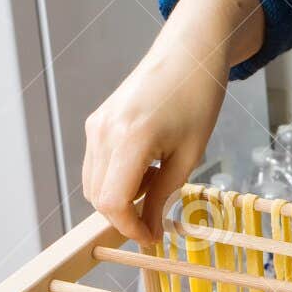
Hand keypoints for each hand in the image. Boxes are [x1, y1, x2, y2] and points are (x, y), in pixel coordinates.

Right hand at [82, 0, 263, 242]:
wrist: (189, 53)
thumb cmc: (198, 98)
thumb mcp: (189, 154)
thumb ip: (164, 195)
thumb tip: (149, 231)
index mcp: (130, 139)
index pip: (113, 203)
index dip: (130, 228)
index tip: (151, 238)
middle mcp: (103, 132)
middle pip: (98, 198)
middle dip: (125, 216)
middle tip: (157, 219)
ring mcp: (96, 126)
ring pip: (93, 184)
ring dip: (120, 197)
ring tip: (157, 182)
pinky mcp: (96, 122)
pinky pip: (96, 165)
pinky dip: (116, 178)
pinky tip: (146, 166)